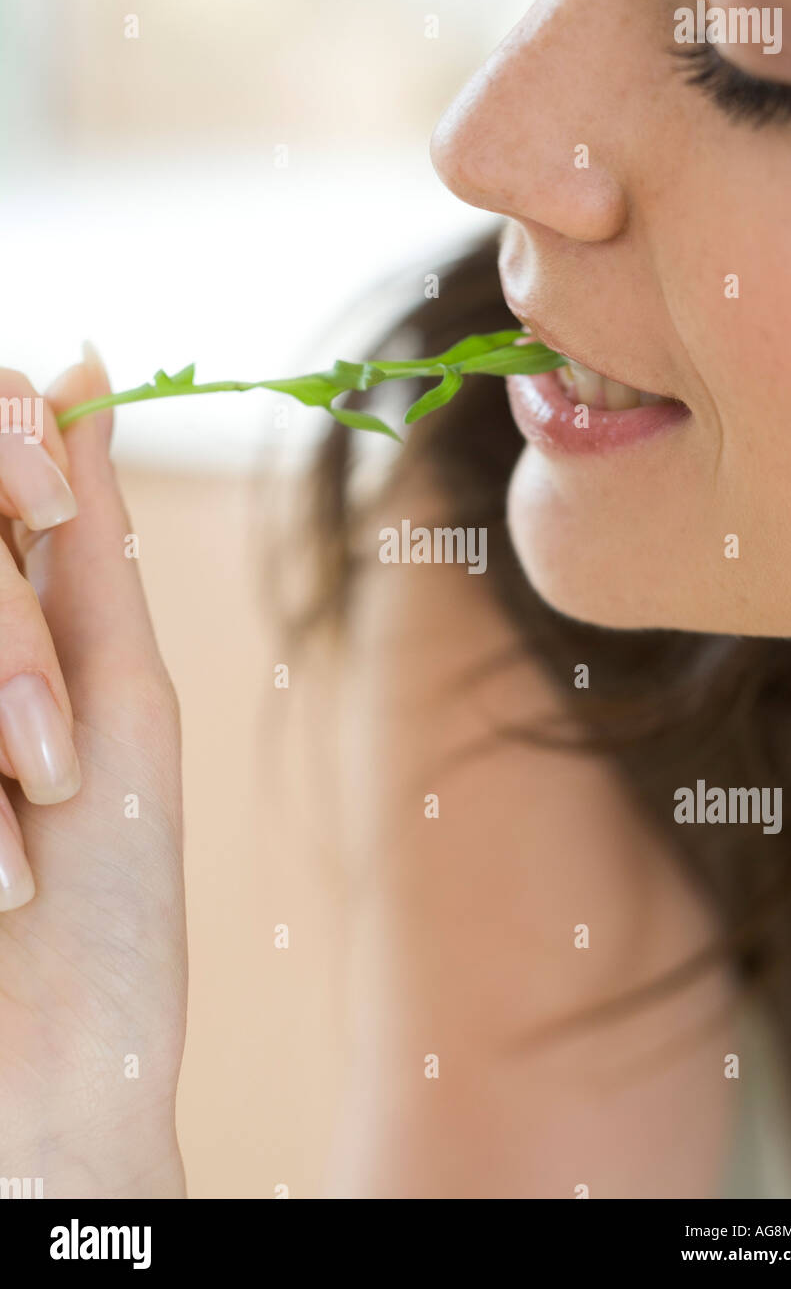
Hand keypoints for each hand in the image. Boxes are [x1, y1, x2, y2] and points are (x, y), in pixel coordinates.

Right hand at [0, 349, 186, 1196]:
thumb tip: (85, 370)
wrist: (46, 1083)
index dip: (3, 453)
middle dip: (3, 653)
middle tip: (43, 766)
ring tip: (11, 861)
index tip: (50, 531)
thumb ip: (87, 546)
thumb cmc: (104, 901)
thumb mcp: (117, 705)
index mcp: (8, 624)